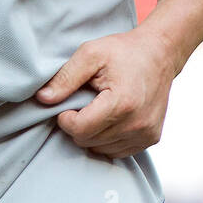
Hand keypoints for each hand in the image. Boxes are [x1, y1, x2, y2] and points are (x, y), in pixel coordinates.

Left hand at [34, 26, 180, 158]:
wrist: (159, 54)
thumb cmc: (124, 51)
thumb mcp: (90, 54)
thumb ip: (65, 77)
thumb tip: (42, 99)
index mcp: (122, 103)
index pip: (80, 130)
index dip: (66, 119)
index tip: (66, 106)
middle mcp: (137, 123)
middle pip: (89, 141)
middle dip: (79, 125)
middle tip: (83, 104)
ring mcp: (146, 134)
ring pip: (101, 149)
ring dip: (93, 133)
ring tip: (97, 109)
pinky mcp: (151, 138)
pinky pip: (117, 151)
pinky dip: (107, 139)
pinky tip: (109, 118)